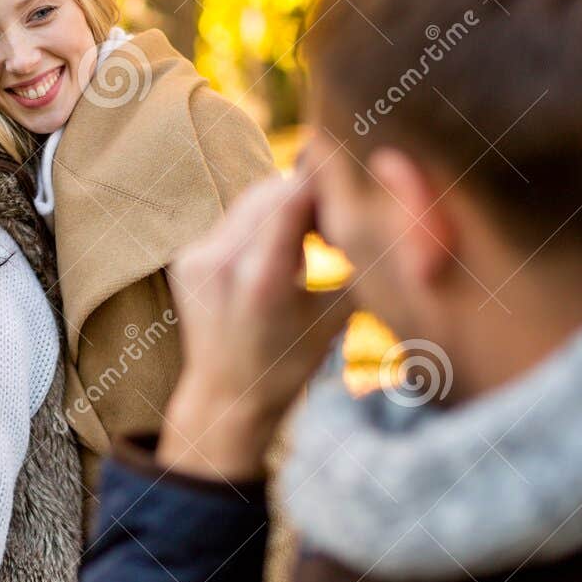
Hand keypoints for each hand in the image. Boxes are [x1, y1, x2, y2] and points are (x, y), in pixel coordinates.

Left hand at [158, 171, 353, 481]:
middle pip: (273, 191)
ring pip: (251, 201)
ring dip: (285, 205)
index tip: (351, 190)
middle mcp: (223, 262)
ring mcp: (199, 259)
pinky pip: (232, 221)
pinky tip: (277, 251)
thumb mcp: (333, 318)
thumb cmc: (288, 364)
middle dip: (309, 194)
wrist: (226, 397)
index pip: (293, 196)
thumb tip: (394, 221)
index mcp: (263, 278)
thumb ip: (359, 266)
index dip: (326, 184)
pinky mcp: (187, 259)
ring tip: (310, 234)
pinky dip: (260, 223)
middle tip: (335, 218)